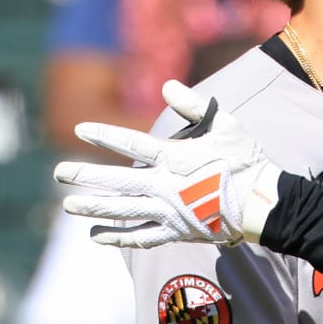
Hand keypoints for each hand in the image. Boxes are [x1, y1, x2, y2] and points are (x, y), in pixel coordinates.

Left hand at [53, 80, 283, 248]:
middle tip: (58, 172)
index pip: (130, 143)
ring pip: (122, 211)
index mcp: (175, 157)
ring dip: (93, 208)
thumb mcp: (226, 125)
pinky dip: (118, 238)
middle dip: (85, 176)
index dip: (103, 135)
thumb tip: (167, 85)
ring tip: (69, 205)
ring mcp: (169, 212)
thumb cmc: (247, 161)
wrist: (263, 204)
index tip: (80, 130)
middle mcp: (165, 186)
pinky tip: (97, 237)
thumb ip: (195, 105)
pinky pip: (141, 237)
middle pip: (116, 181)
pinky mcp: (177, 232)